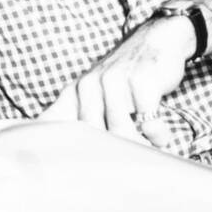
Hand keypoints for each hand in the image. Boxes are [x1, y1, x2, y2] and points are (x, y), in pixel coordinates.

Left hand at [40, 16, 194, 147]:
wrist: (158, 39)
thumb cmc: (128, 76)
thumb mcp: (99, 91)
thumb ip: (87, 119)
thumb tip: (74, 158)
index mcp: (75, 91)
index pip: (52, 122)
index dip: (51, 149)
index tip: (52, 173)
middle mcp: (89, 85)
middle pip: (93, 136)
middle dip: (113, 155)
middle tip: (129, 162)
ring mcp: (114, 81)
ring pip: (121, 131)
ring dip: (140, 145)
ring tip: (150, 146)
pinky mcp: (141, 81)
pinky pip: (148, 122)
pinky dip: (157, 133)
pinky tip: (159, 131)